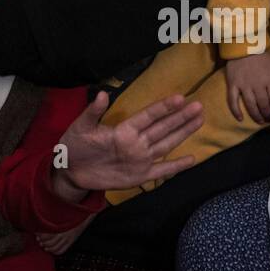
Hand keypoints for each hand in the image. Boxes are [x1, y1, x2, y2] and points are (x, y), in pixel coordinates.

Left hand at [50, 92, 203, 198]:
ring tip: (200, 120)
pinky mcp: (139, 176)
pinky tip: (192, 159)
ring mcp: (140, 159)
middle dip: (181, 117)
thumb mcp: (80, 127)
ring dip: (183, 133)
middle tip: (198, 105)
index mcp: (124, 129)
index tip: (179, 98)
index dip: (163, 108)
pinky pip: (162, 171)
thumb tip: (103, 94)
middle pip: (163, 127)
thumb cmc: (75, 145)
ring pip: (167, 144)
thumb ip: (92, 112)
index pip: (148, 116)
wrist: (70, 170)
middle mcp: (137, 142)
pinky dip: (176, 166)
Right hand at [225, 51, 269, 123]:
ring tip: (260, 121)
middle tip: (269, 119)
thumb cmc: (263, 57)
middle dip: (268, 114)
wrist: (244, 47)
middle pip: (264, 104)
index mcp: (269, 80)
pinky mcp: (233, 85)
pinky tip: (240, 119)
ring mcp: (244, 86)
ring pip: (251, 105)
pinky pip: (233, 100)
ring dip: (256, 116)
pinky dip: (235, 110)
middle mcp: (257, 85)